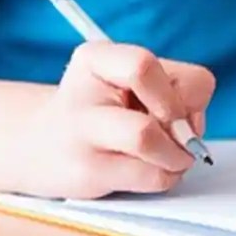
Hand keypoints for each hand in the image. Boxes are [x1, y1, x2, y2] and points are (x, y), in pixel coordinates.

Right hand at [18, 43, 215, 199]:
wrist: (44, 147)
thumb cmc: (106, 110)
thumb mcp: (138, 82)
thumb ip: (177, 91)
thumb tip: (191, 133)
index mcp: (95, 58)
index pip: (146, 65)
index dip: (181, 93)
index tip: (180, 108)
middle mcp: (82, 92)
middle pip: (157, 109)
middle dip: (185, 128)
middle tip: (182, 137)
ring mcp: (81, 135)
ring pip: (150, 142)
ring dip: (177, 156)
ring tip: (170, 155)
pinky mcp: (88, 173)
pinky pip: (151, 177)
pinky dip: (166, 175)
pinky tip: (151, 168)